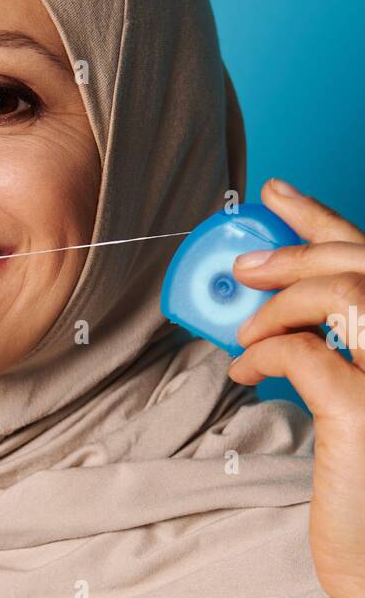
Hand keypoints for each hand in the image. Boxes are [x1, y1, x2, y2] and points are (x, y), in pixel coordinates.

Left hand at [229, 177, 364, 597]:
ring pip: (341, 293)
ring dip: (279, 303)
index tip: (280, 194)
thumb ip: (339, 348)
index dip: (327, 220)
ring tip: (246, 335)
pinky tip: (244, 370)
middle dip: (295, 249)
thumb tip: (274, 305)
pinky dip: (264, 352)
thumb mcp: (358, 403)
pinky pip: (304, 353)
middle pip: (364, 264)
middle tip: (245, 266)